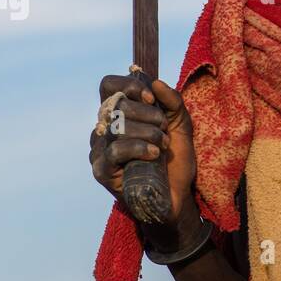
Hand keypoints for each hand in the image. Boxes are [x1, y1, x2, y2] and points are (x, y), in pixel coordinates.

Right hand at [89, 73, 196, 228]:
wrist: (177, 197)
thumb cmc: (175, 161)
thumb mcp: (181, 126)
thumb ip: (173, 103)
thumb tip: (156, 82)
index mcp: (119, 114)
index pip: (109, 86)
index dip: (129, 85)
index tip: (151, 98)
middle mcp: (104, 129)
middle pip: (116, 104)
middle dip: (149, 114)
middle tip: (164, 130)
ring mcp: (100, 150)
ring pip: (117, 127)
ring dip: (148, 132)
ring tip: (163, 145)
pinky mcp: (101, 171)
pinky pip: (114, 151)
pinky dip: (138, 148)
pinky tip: (154, 154)